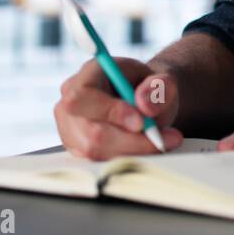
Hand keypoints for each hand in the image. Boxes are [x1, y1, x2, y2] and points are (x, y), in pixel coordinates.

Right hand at [54, 57, 184, 158]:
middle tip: (163, 139)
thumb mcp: (164, 81)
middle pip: (90, 131)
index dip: (109, 112)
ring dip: (132, 151)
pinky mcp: (77, 148)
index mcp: (90, 73)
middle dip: (130, 140)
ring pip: (95, 151)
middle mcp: (71, 100)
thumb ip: (159, 87)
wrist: (147, 102)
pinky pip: (98, 162)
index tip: (140, 122)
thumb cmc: (151, 89)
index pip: (83, 96)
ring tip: (160, 142)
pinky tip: (144, 148)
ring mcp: (69, 126)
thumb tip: (143, 106)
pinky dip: (126, 158)